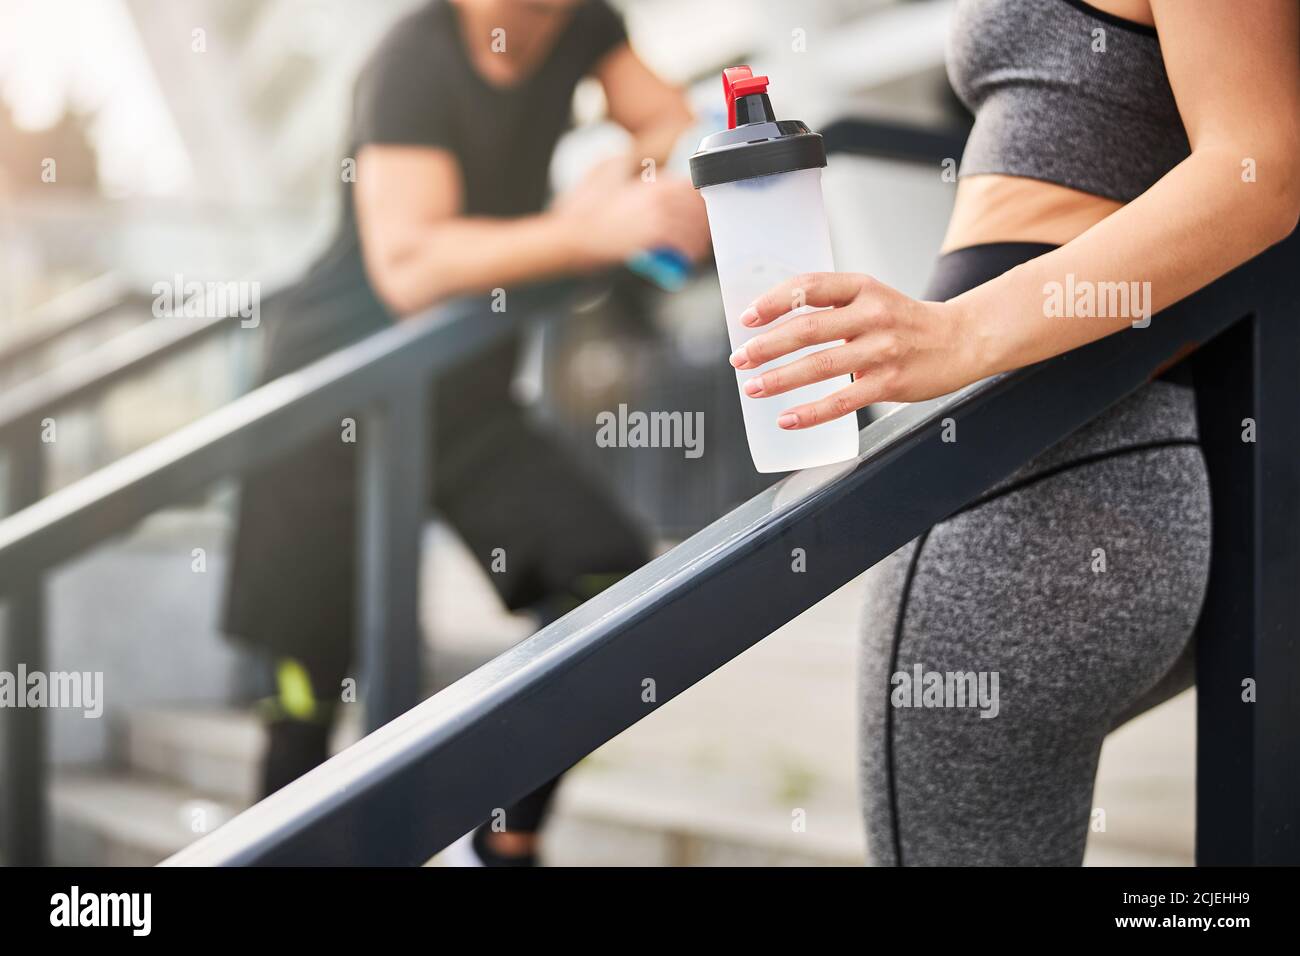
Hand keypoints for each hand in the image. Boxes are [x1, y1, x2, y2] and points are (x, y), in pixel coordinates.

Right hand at [556, 158, 709, 266]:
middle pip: (697, 210)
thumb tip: (624, 158)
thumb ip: (622, 167)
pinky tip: (687, 258)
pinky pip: (684, 245)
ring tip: (697, 249)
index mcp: (652, 184)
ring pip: (694, 228)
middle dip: (702, 224)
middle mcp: (660, 197)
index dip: (698, 204)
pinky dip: (689, 253)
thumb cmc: (588, 213)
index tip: (699, 214)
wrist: (578, 235)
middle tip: (703, 235)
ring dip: (698, 240)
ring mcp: (660, 217)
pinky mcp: (656, 237)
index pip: (690, 190)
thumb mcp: (606, 177)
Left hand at [728, 272, 981, 429]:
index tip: (747, 318)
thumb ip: (831, 305)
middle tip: (740, 359)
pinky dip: (810, 412)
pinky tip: (787, 419)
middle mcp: (872, 315)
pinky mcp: (889, 383)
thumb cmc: (906, 321)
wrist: (961, 340)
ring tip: (753, 388)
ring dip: (779, 379)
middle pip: (808, 329)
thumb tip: (773, 324)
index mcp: (863, 287)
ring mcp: (881, 350)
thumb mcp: (872, 297)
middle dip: (766, 346)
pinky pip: (841, 401)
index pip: (810, 287)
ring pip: (820, 366)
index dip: (774, 302)